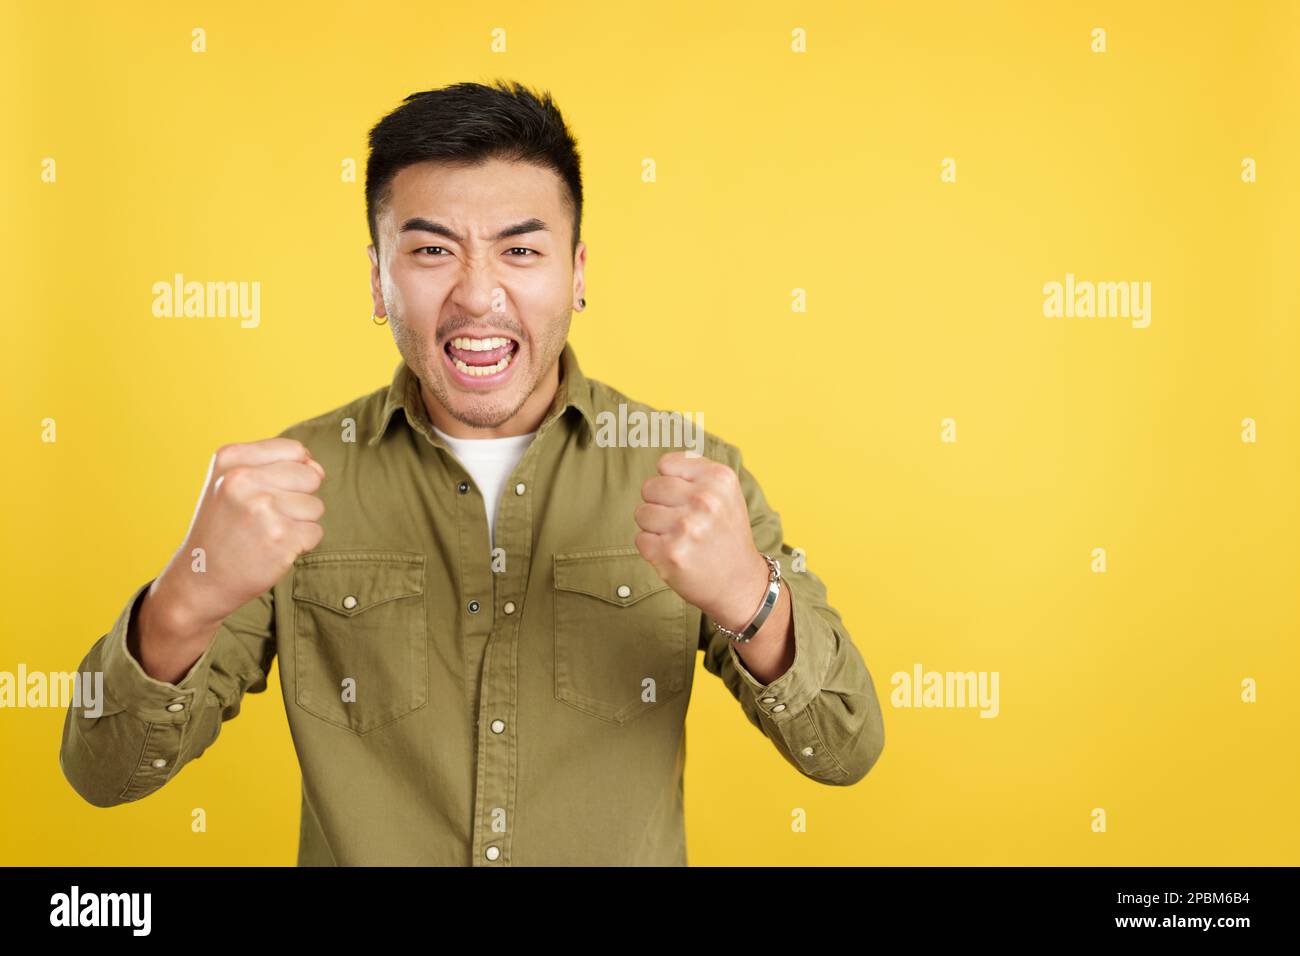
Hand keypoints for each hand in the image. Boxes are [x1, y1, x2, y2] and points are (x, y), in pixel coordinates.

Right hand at [143, 437, 325, 642]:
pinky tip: (272, 550)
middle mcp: (243, 478)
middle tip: (263, 518)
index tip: (265, 493)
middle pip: (310, 477)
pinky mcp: (280, 536)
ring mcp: (262, 507)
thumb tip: (318, 469)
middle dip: (297, 499)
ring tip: (265, 534)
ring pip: (316, 506)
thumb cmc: (223, 529)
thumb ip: (275, 465)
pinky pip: (316, 532)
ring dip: (299, 524)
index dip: (292, 473)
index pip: (295, 450)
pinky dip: (300, 545)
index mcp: (230, 458)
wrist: (199, 579)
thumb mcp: (230, 483)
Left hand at [633, 451, 768, 629]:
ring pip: (641, 513)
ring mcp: (687, 527)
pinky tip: (676, 553)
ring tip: (680, 538)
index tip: (687, 498)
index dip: (670, 481)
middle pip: (649, 487)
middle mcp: (705, 500)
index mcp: (719, 478)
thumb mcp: (724, 492)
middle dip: (660, 504)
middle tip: (683, 522)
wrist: (740, 583)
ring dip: (655, 527)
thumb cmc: (725, 533)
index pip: (665, 464)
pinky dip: (653, 549)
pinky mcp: (671, 554)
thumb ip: (694, 472)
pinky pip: (640, 539)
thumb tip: (660, 464)